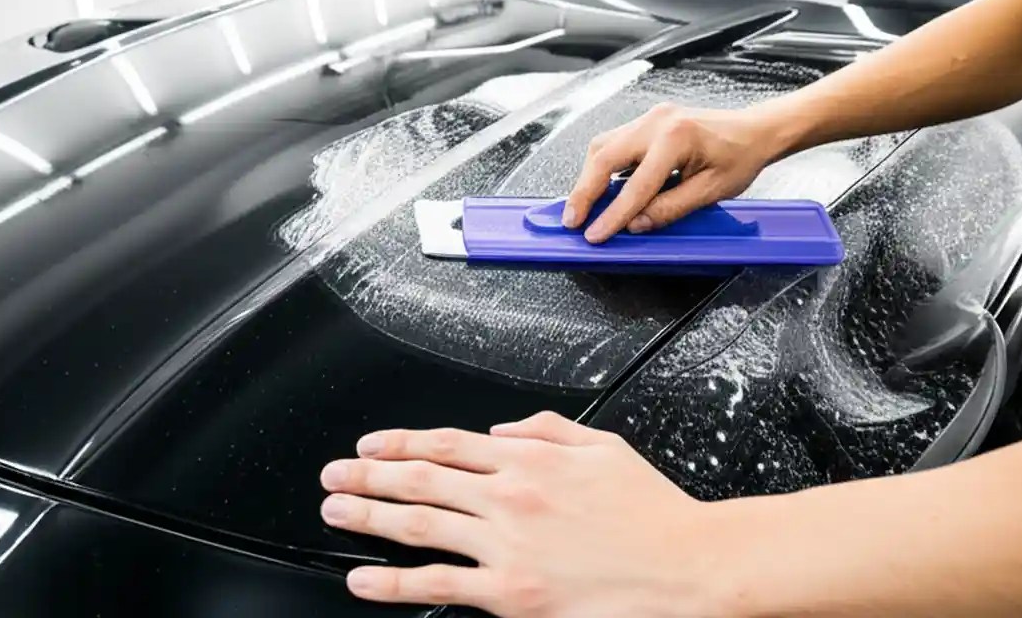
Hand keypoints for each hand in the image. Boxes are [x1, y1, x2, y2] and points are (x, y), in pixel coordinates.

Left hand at [319, 412, 731, 616]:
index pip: (447, 444)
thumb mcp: (604, 447)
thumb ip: (547, 429)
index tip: (371, 446)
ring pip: (419, 523)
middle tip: (333, 476)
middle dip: (368, 475)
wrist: (689, 566)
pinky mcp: (511, 593)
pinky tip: (364, 580)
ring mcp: (507, 545)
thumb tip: (501, 429)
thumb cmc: (653, 513)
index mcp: (530, 459)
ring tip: (335, 511)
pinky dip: (394, 583)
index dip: (400, 443)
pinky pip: (438, 584)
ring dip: (369, 515)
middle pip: (420, 478)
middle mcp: (510, 496)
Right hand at [564, 104, 786, 242]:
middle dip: (584, 192)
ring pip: (602, 146)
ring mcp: (649, 118)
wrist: (755, 131)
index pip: (635, 185)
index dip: (612, 214)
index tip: (596, 235)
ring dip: (588, 177)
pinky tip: (600, 187)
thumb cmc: (740, 158)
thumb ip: (669, 209)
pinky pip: (614, 142)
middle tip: (572, 221)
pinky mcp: (647, 121)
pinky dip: (602, 166)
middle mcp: (656, 122)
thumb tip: (635, 224)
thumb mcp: (710, 191)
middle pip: (604, 156)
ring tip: (581, 207)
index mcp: (675, 138)